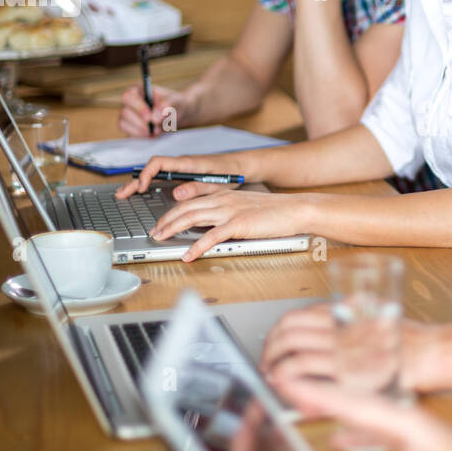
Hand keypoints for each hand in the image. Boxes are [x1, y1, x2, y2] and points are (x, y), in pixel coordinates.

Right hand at [114, 152, 250, 199]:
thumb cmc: (232, 173)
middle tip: (121, 194)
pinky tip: (144, 192)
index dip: (146, 174)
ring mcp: (182, 169)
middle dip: (135, 180)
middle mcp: (182, 164)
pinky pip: (163, 176)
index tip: (141, 188)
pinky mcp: (184, 174)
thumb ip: (197, 187)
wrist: (242, 166)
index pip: (159, 162)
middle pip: (152, 168)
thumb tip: (177, 193)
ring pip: (155, 173)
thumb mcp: (217, 183)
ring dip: (140, 182)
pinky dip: (150, 183)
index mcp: (188, 163)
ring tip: (125, 194)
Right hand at [118, 84, 185, 137]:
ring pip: (123, 124)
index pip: (128, 97)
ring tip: (157, 131)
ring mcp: (129, 116)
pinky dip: (140, 136)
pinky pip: (128, 133)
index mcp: (138, 90)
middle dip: (140, 122)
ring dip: (140, 130)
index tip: (149, 117)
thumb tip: (154, 118)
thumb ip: (165, 106)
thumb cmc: (175, 103)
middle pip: (125, 112)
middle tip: (155, 128)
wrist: (179, 114)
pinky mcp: (131, 128)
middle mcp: (130, 102)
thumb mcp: (175, 101)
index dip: (137, 107)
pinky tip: (152, 135)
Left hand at [147, 188, 311, 259]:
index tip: (162, 222)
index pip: (190, 201)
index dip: (172, 212)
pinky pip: (212, 236)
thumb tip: (213, 227)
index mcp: (224, 195)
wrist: (295, 209)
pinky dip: (197, 246)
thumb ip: (228, 214)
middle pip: (185, 208)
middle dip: (166, 220)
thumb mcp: (246, 208)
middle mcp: (223, 200)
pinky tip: (189, 255)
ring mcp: (230, 211)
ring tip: (162, 239)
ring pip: (193, 217)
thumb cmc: (275, 211)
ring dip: (173, 229)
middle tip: (155, 232)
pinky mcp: (239, 224)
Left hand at [261, 304, 441, 388]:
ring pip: (292, 348)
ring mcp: (342, 348)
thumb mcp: (377, 313)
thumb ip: (353, 312)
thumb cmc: (409, 340)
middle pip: (289, 330)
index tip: (275, 343)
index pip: (299, 315)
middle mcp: (341, 327)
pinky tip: (286, 384)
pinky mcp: (346, 371)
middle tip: (269, 361)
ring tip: (273, 375)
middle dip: (271, 348)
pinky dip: (288, 376)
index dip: (279, 331)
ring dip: (275, 363)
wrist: (431, 354)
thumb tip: (332, 314)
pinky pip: (306, 370)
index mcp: (346, 312)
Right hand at [281, 379, 451, 450]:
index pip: (350, 402)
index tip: (288, 385)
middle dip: (316, 392)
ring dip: (331, 407)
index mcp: (402, 418)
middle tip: (283, 385)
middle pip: (349, 399)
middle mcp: (401, 416)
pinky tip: (341, 440)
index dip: (317, 394)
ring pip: (358, 412)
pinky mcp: (411, 440)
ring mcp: (405, 426)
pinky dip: (351, 429)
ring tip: (303, 403)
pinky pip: (371, 429)